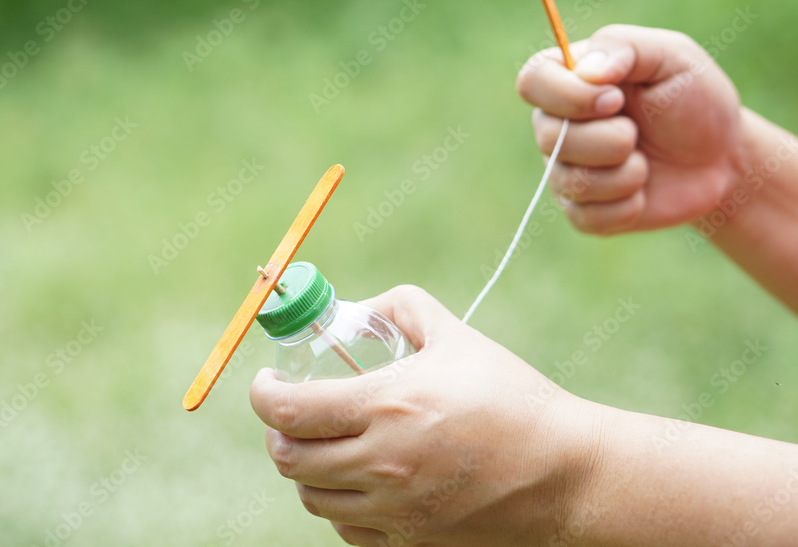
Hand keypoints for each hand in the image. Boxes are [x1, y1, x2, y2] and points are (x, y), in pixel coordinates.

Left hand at [249, 285, 600, 545]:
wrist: (565, 474)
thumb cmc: (512, 398)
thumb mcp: (457, 337)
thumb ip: (401, 308)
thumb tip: (355, 307)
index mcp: (388, 407)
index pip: (287, 410)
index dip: (263, 394)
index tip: (267, 381)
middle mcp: (382, 464)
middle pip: (288, 459)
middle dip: (277, 432)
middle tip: (290, 412)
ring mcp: (394, 511)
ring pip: (312, 496)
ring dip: (305, 467)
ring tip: (324, 444)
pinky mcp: (410, 541)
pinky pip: (346, 528)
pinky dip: (339, 502)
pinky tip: (359, 478)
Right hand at [516, 24, 744, 233]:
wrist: (721, 157)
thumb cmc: (693, 99)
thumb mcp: (673, 56)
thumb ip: (625, 48)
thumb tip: (585, 71)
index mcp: (569, 79)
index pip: (532, 81)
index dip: (567, 94)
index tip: (615, 99)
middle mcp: (556, 125)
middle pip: (548, 136)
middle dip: (609, 139)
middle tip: (638, 135)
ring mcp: (566, 170)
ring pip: (569, 181)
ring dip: (624, 174)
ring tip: (646, 163)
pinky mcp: (583, 211)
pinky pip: (588, 217)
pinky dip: (628, 206)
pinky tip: (643, 191)